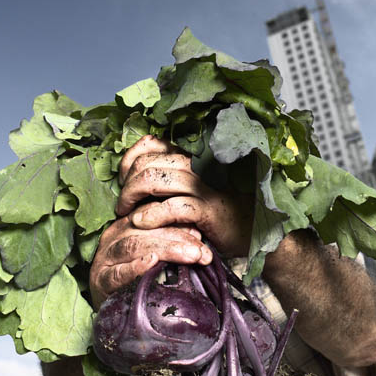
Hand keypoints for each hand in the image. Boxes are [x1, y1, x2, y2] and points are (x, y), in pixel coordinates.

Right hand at [89, 215, 210, 307]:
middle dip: (177, 239)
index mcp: (126, 227)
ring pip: (134, 246)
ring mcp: (105, 259)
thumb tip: (197, 234)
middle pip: (146, 231)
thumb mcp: (152, 256)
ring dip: (165, 250)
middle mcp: (113, 238)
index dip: (178, 224)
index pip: (152, 218)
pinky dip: (135, 267)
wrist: (108, 312)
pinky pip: (118, 273)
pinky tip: (152, 263)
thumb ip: (169, 242)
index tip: (200, 236)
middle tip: (201, 252)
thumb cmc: (134, 281)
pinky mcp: (101, 280)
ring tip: (190, 256)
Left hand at [116, 135, 252, 258]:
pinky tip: (142, 223)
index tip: (122, 180)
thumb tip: (133, 175)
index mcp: (191, 157)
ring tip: (127, 214)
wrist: (253, 231)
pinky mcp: (209, 210)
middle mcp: (196, 165)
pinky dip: (152, 215)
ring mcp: (204, 187)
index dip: (128, 160)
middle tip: (122, 204)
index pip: (151, 144)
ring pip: (155, 181)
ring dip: (132, 197)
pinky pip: (173, 207)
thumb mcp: (193, 189)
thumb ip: (170, 179)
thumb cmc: (218, 212)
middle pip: (146, 163)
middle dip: (126, 184)